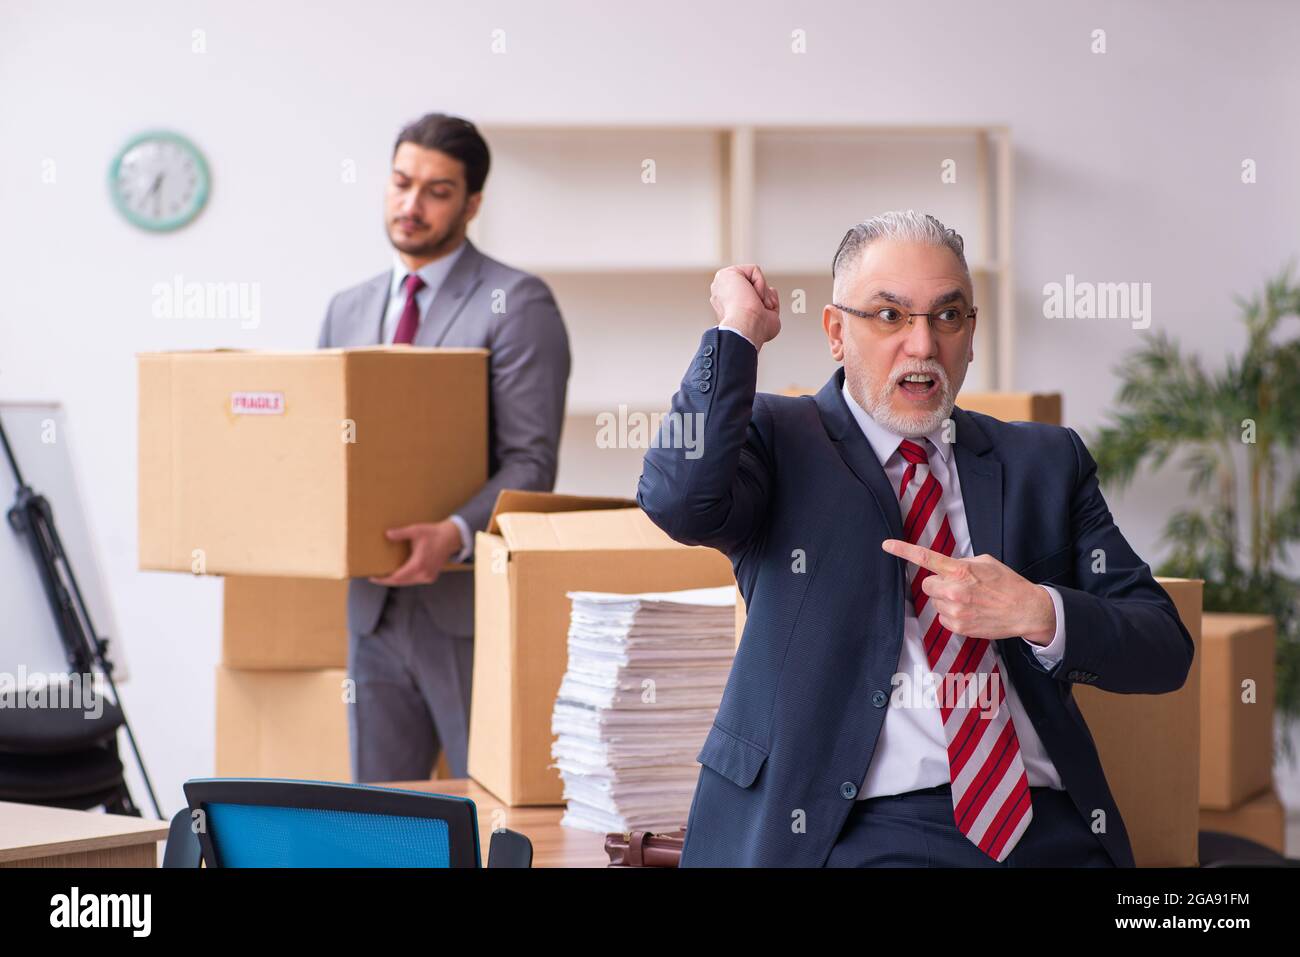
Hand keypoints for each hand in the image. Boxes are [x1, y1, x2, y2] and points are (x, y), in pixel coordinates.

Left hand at [369, 520, 463, 586]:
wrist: (451, 538)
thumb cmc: (434, 533)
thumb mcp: (416, 530)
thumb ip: (401, 533)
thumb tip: (387, 534)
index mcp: (418, 565)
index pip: (397, 577)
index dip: (384, 579)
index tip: (373, 577)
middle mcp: (423, 574)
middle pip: (400, 582)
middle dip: (387, 580)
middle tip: (375, 577)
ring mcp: (428, 577)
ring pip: (407, 582)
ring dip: (396, 580)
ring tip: (384, 575)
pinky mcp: (431, 577)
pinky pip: (414, 581)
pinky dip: (405, 579)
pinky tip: (398, 573)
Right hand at [710, 264, 779, 347]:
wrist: (748, 328)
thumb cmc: (755, 329)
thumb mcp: (768, 316)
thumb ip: (768, 302)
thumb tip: (771, 289)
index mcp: (727, 306)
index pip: (749, 296)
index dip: (760, 304)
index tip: (760, 316)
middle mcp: (721, 294)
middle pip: (752, 286)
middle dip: (762, 296)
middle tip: (761, 310)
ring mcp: (722, 283)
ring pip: (753, 277)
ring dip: (763, 292)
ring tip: (758, 304)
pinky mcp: (727, 273)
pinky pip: (754, 270)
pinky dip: (760, 283)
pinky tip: (754, 296)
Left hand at [880, 539, 1056, 644]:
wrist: (1025, 610)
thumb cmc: (1006, 583)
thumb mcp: (985, 562)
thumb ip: (961, 563)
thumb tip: (945, 568)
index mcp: (960, 570)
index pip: (926, 558)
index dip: (903, 550)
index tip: (886, 545)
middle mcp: (954, 591)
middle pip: (927, 585)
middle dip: (938, 584)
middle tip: (959, 586)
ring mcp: (955, 611)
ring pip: (935, 602)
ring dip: (946, 600)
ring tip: (970, 601)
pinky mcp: (958, 627)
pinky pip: (942, 618)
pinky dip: (952, 615)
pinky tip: (970, 612)